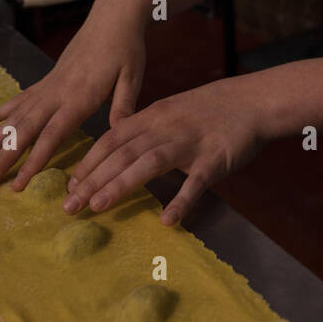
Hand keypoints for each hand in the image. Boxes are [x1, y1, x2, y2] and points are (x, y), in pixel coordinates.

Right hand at [0, 0, 146, 189]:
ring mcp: (47, 87)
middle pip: (24, 132)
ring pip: (14, 118)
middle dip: (2, 160)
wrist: (111, 19)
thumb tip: (119, 134)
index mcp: (79, 97)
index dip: (33, 161)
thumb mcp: (132, 77)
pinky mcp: (45, 81)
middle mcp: (57, 94)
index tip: (16, 184)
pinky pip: (16, 100)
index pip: (51, 135)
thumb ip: (123, 106)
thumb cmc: (126, 50)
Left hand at [61, 75, 266, 225]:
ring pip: (149, 163)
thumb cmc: (210, 110)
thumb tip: (115, 150)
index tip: (70, 185)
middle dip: (93, 180)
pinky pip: (195, 182)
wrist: (252, 101)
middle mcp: (166, 128)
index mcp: (153, 116)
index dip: (89, 162)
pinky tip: (167, 220)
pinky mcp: (214, 160)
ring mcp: (190, 144)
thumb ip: (144, 129)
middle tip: (70, 206)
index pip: (112, 139)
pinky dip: (181, 200)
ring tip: (98, 208)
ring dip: (121, 185)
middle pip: (123, 154)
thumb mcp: (170, 110)